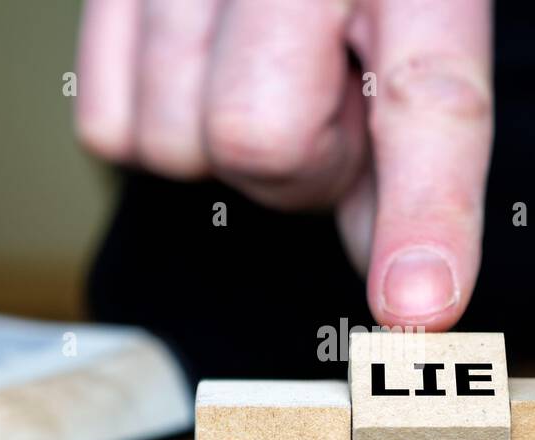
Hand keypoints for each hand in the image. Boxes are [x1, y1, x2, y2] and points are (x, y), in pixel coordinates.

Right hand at [75, 0, 492, 329]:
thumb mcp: (416, 38)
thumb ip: (415, 163)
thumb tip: (406, 288)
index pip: (426, 98)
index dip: (425, 212)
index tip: (414, 307)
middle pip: (259, 144)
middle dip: (297, 164)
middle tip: (324, 105)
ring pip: (172, 144)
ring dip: (219, 143)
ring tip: (259, 70)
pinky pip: (107, 129)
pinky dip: (149, 127)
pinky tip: (198, 72)